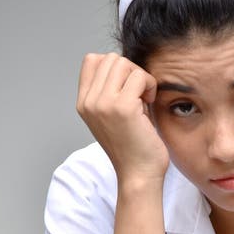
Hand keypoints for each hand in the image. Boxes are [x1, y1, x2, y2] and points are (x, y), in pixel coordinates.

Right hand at [77, 53, 169, 183]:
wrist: (138, 175)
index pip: (92, 60)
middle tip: (139, 96)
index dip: (116, 68)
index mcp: (84, 103)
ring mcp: (103, 104)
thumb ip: (110, 91)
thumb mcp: (113, 115)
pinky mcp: (122, 108)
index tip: (127, 89)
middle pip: (110, 58)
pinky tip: (149, 104)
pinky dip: (150, 86)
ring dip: (140, 78)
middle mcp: (89, 102)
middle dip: (131, 72)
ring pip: (123, 63)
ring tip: (144, 100)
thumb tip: (124, 64)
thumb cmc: (133, 147)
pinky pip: (139, 76)